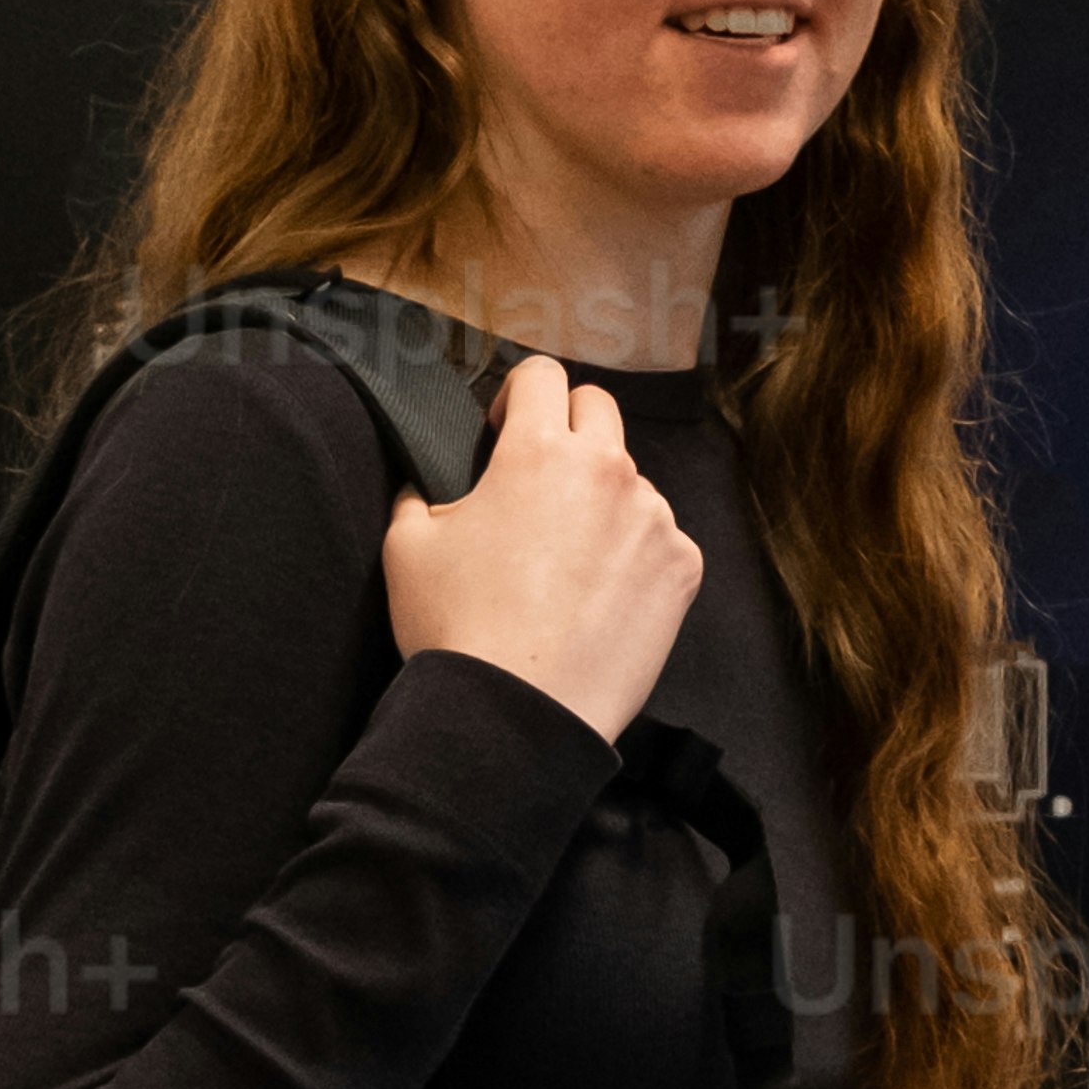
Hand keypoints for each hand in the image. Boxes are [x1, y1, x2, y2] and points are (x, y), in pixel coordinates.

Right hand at [383, 349, 698, 746]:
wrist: (517, 714)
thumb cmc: (456, 627)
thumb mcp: (406, 546)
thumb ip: (419, 493)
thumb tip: (427, 483)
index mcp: (539, 451)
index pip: (543, 375)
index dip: (518, 396)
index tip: (504, 431)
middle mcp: (608, 471)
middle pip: (599, 409)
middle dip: (568, 428)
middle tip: (539, 480)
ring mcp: (654, 519)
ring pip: (632, 480)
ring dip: (603, 499)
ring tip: (568, 559)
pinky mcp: (682, 568)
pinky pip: (662, 538)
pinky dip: (634, 555)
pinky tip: (600, 596)